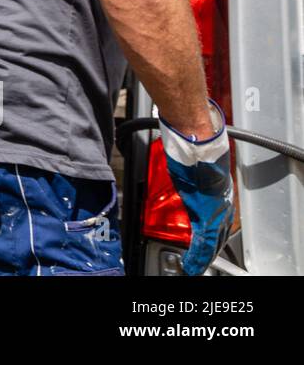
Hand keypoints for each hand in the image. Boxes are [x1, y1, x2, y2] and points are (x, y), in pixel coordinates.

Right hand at [159, 98, 233, 274]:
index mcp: (220, 190)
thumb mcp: (194, 166)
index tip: (207, 245)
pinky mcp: (205, 215)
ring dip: (202, 254)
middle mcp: (222, 202)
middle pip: (219, 234)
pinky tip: (191, 264)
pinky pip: (203, 243)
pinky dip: (197, 256)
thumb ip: (192, 179)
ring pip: (212, 241)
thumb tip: (184, 178)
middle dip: (210, 249)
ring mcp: (216, 209)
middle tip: (200, 261)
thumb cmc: (192, 145)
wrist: (195, 141)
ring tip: (193, 265)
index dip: (214, 234)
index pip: (221, 220)